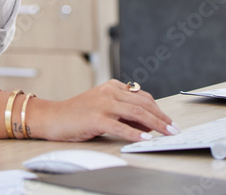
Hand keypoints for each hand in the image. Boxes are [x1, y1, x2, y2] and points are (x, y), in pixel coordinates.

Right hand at [29, 80, 177, 142]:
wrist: (52, 117)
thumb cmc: (77, 114)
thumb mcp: (103, 107)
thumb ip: (123, 111)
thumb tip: (146, 123)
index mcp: (112, 86)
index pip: (142, 96)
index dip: (158, 109)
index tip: (167, 120)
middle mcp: (109, 92)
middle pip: (143, 104)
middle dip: (161, 117)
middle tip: (173, 128)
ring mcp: (103, 104)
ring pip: (136, 113)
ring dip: (155, 124)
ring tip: (167, 133)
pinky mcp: (96, 118)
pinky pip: (121, 127)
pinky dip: (135, 133)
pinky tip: (145, 139)